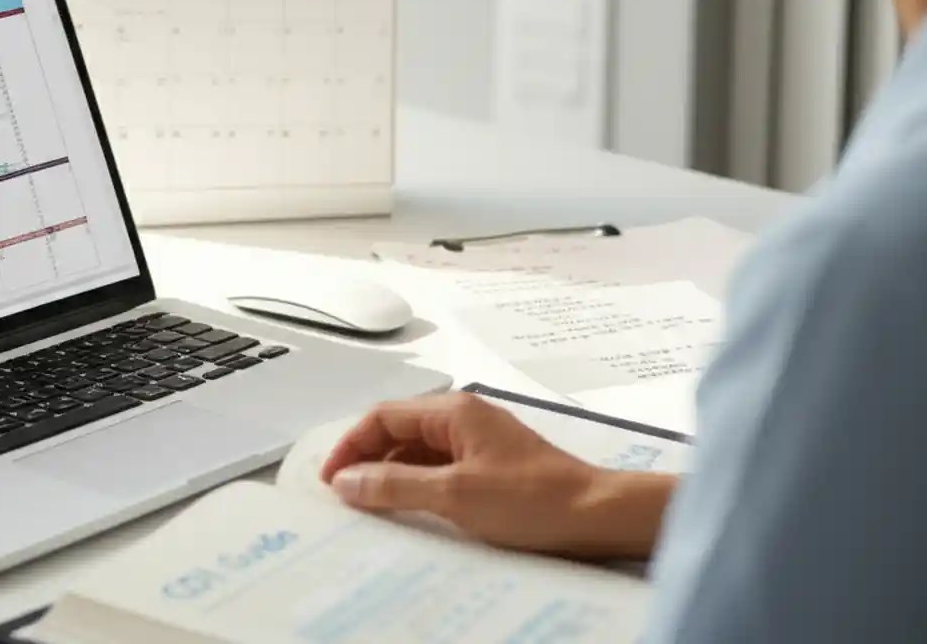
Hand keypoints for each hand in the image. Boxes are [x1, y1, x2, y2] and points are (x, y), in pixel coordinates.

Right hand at [320, 393, 675, 559]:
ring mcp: (479, 442)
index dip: (350, 446)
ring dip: (391, 476)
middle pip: (398, 432)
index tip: (331, 479)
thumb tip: (348, 481)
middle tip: (346, 496)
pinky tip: (411, 512)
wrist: (596, 515)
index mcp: (454, 411)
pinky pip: (439, 470)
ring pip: (418, 453)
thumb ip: (394, 485)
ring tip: (372, 508)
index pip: (383, 417)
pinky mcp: (490, 467)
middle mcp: (464, 418)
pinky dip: (417, 487)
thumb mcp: (453, 494)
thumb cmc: (535, 499)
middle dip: (367, 461)